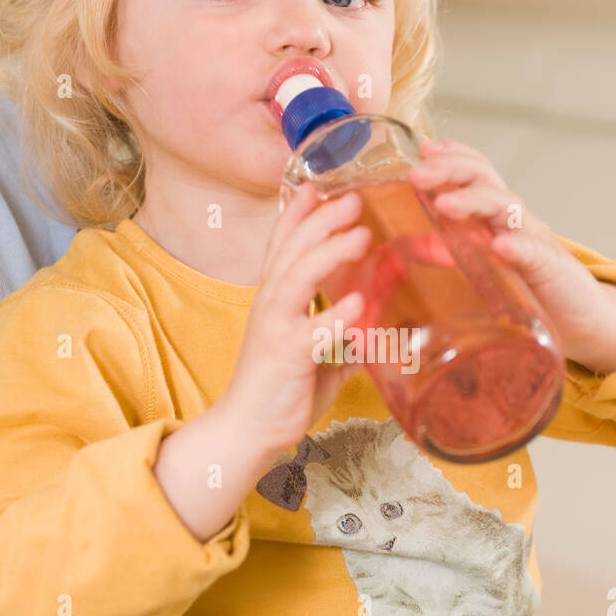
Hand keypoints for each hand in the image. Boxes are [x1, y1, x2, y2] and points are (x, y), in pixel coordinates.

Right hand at [222, 183, 369, 455]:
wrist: (247, 429)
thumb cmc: (279, 391)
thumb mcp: (311, 357)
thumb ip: (337, 341)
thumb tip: (368, 337)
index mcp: (275, 300)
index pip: (283, 246)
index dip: (298, 214)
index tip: (318, 187)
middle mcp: (270, 305)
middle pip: (292, 250)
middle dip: (322, 220)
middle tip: (353, 198)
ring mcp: (276, 329)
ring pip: (298, 278)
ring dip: (330, 253)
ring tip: (360, 234)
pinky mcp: (287, 357)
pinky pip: (312, 332)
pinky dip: (335, 315)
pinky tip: (357, 302)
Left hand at [409, 137, 615, 372]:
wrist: (583, 321)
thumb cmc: (526, 293)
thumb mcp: (482, 270)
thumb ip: (447, 257)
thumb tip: (400, 253)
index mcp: (494, 217)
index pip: (474, 172)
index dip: (450, 155)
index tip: (422, 150)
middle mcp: (514, 220)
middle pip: (484, 179)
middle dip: (449, 170)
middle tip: (417, 175)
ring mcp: (534, 241)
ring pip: (505, 208)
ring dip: (474, 201)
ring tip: (446, 205)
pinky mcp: (551, 270)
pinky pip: (534, 253)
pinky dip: (517, 247)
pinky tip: (500, 246)